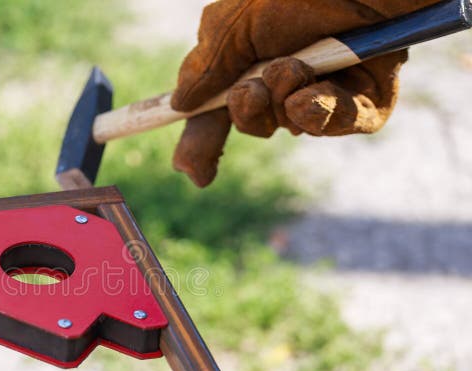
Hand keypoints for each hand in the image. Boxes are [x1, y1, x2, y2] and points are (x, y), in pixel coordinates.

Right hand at [172, 0, 438, 186]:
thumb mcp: (236, 23)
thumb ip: (205, 66)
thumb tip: (179, 103)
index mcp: (254, 52)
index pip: (219, 105)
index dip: (203, 140)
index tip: (191, 171)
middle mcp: (291, 73)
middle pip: (252, 123)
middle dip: (246, 113)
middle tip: (251, 92)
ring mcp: (330, 87)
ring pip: (291, 126)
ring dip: (284, 100)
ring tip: (299, 66)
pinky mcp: (368, 103)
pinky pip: (335, 127)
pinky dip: (320, 112)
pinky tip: (320, 89)